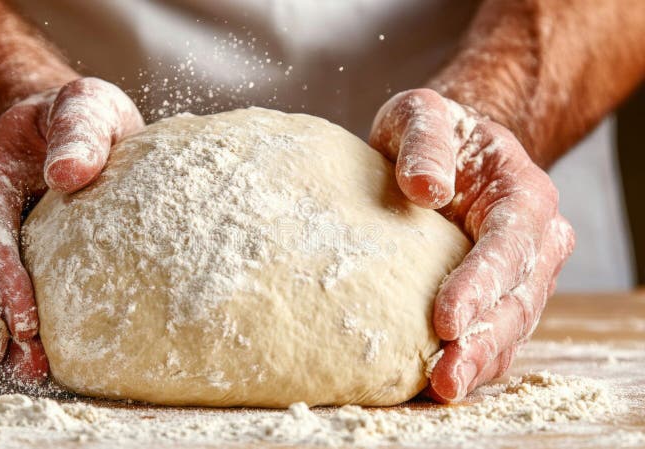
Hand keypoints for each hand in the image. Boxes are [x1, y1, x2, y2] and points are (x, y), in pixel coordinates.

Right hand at [0, 77, 143, 381]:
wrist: (58, 131)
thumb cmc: (77, 119)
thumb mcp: (86, 106)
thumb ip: (79, 132)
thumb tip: (67, 173)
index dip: (0, 277)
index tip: (26, 317)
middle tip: (15, 360)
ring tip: (27, 372)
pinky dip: (9, 335)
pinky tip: (37, 363)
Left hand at [370, 88, 574, 401]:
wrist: (451, 150)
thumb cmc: (436, 133)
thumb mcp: (422, 115)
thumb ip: (425, 143)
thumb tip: (425, 189)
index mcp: (522, 194)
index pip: (507, 245)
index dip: (479, 284)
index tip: (445, 318)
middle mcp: (535, 238)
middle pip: (518, 297)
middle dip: (482, 339)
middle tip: (445, 374)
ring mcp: (524, 271)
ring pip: (512, 324)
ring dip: (480, 359)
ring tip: (444, 387)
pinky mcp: (501, 293)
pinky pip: (498, 333)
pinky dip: (476, 359)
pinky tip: (446, 380)